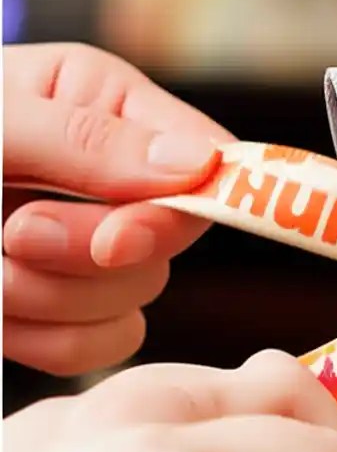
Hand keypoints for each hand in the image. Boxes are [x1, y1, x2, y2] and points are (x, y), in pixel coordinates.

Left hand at [3, 42, 234, 374]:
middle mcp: (107, 176)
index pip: (203, 160)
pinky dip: (44, 339)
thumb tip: (200, 167)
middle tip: (9, 236)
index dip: (182, 207)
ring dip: (48, 298)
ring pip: (135, 301)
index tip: (118, 236)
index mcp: (102, 105)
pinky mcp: (61, 310)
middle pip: (170, 243)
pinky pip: (102, 346)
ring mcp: (85, 247)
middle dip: (83, 255)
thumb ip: (86, 144)